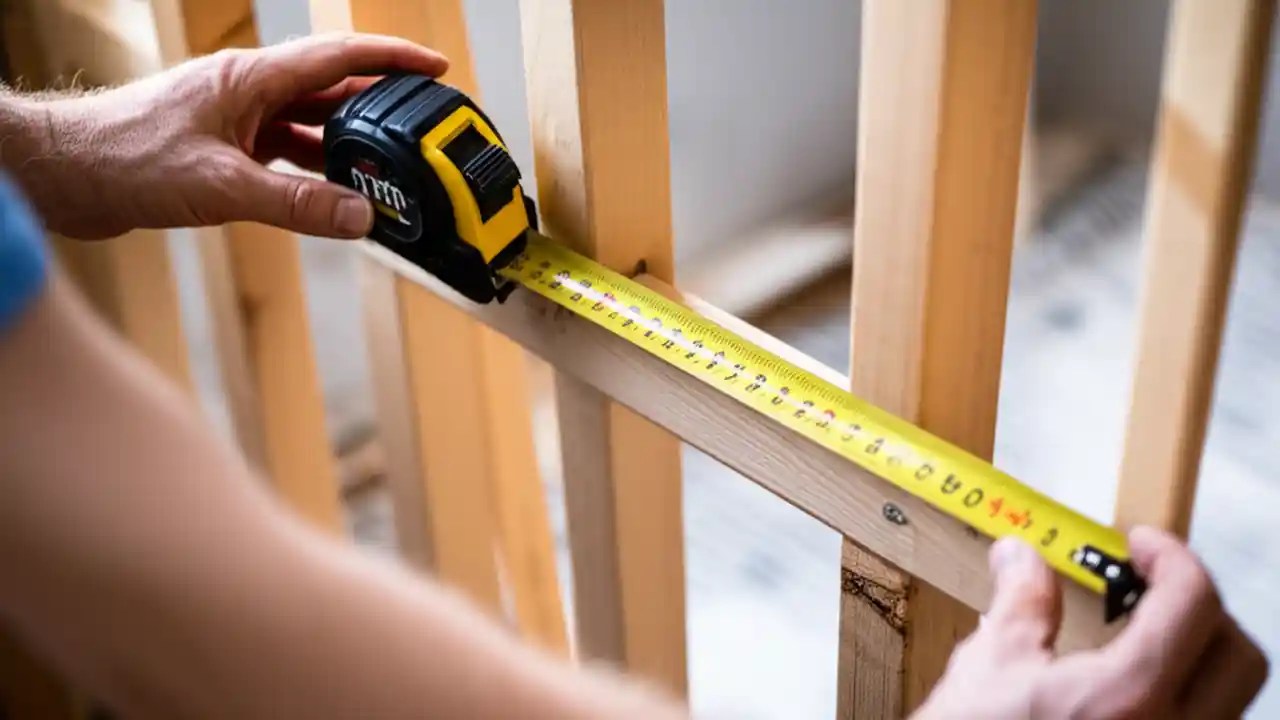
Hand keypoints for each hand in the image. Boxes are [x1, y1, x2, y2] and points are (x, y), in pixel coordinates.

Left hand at [11, 33, 446, 239]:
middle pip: (331, 91)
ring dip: (346, 145)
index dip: (391, 60)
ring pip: (308, 125)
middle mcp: (248, 92)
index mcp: (252, 79)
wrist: (67, 174)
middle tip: (422, 129)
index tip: (434, 69)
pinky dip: (313, 172)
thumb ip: (296, 204)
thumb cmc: (125, 158)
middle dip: (380, 108)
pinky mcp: (223, 148)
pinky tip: (331, 194)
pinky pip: (284, 153)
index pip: (338, 57)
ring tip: (387, 170)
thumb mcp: (223, 185)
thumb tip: (359, 216)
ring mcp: (235, 119)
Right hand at [914, 527, 1267, 718]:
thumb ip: (1022, 602)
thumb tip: (1022, 556)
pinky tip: (1128, 692)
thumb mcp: (988, 669)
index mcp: (1128, 697)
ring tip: (1137, 638)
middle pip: (1238, 656)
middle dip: (1200, 608)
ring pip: (1230, 701)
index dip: (1172, 557)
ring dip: (1198, 656)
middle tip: (1148, 585)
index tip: (1139, 544)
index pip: (1192, 604)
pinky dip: (1180, 698)